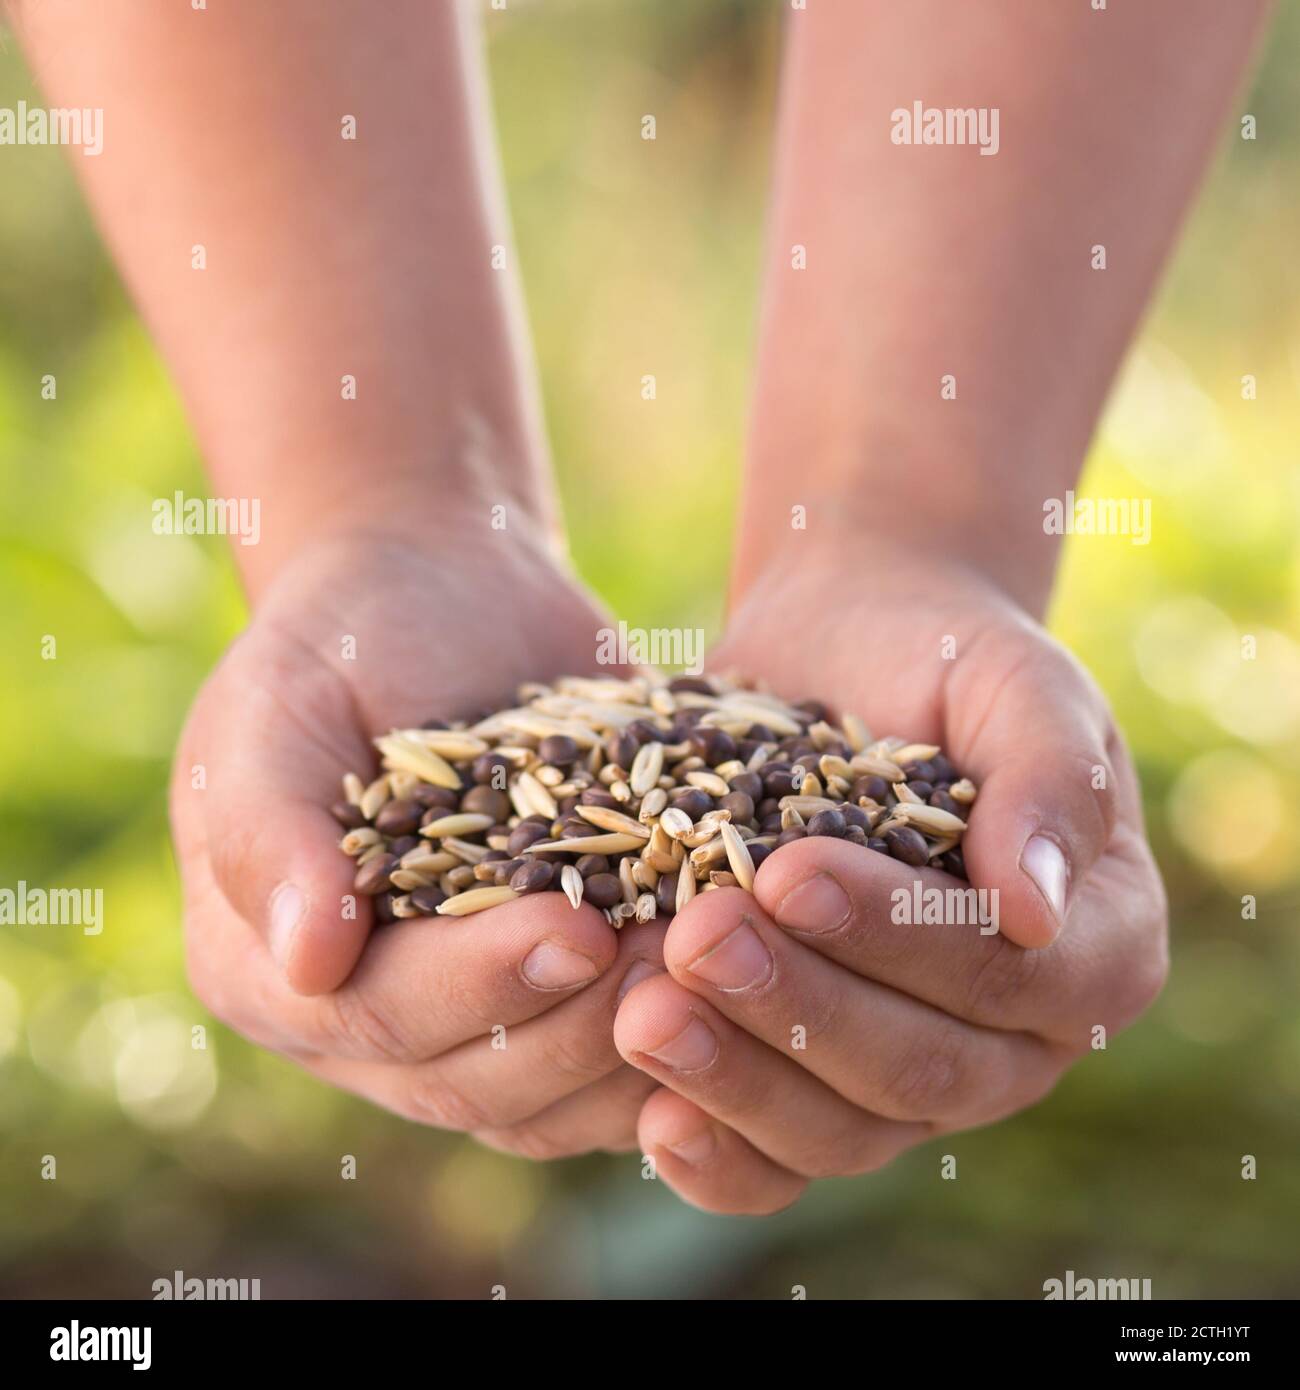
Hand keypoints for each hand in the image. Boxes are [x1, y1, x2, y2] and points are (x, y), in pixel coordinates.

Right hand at [172, 513, 663, 1158]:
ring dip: (641, 1049)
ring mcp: (471, 1012)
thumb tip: (308, 961)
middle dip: (577, 1027)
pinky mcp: (557, 992)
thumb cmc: (342, 643)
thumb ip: (272, 831)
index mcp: (274, 971)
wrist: (447, 598)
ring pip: (555, 1095)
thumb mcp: (277, 710)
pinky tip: (752, 994)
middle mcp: (370, 1019)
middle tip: (672, 958)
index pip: (375, 1018)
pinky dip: (681, 1039)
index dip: (478, 985)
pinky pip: (613, 1058)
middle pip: (474, 1081)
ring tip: (722, 971)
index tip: (575, 926)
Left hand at [614, 530, 1168, 1212]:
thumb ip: (1047, 779)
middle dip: (799, 1010)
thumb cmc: (944, 660)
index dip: (893, 937)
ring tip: (643, 1020)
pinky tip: (650, 1123)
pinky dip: (719, 1157)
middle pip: (916, 1071)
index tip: (786, 874)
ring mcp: (908, 1071)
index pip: (998, 976)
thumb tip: (1038, 910)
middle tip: (697, 941)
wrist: (846, 652)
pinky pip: (780, 1161)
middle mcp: (1010, 1038)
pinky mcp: (815, 1077)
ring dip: (738, 1084)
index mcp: (1093, 950)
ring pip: (840, 1131)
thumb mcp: (1014, 684)